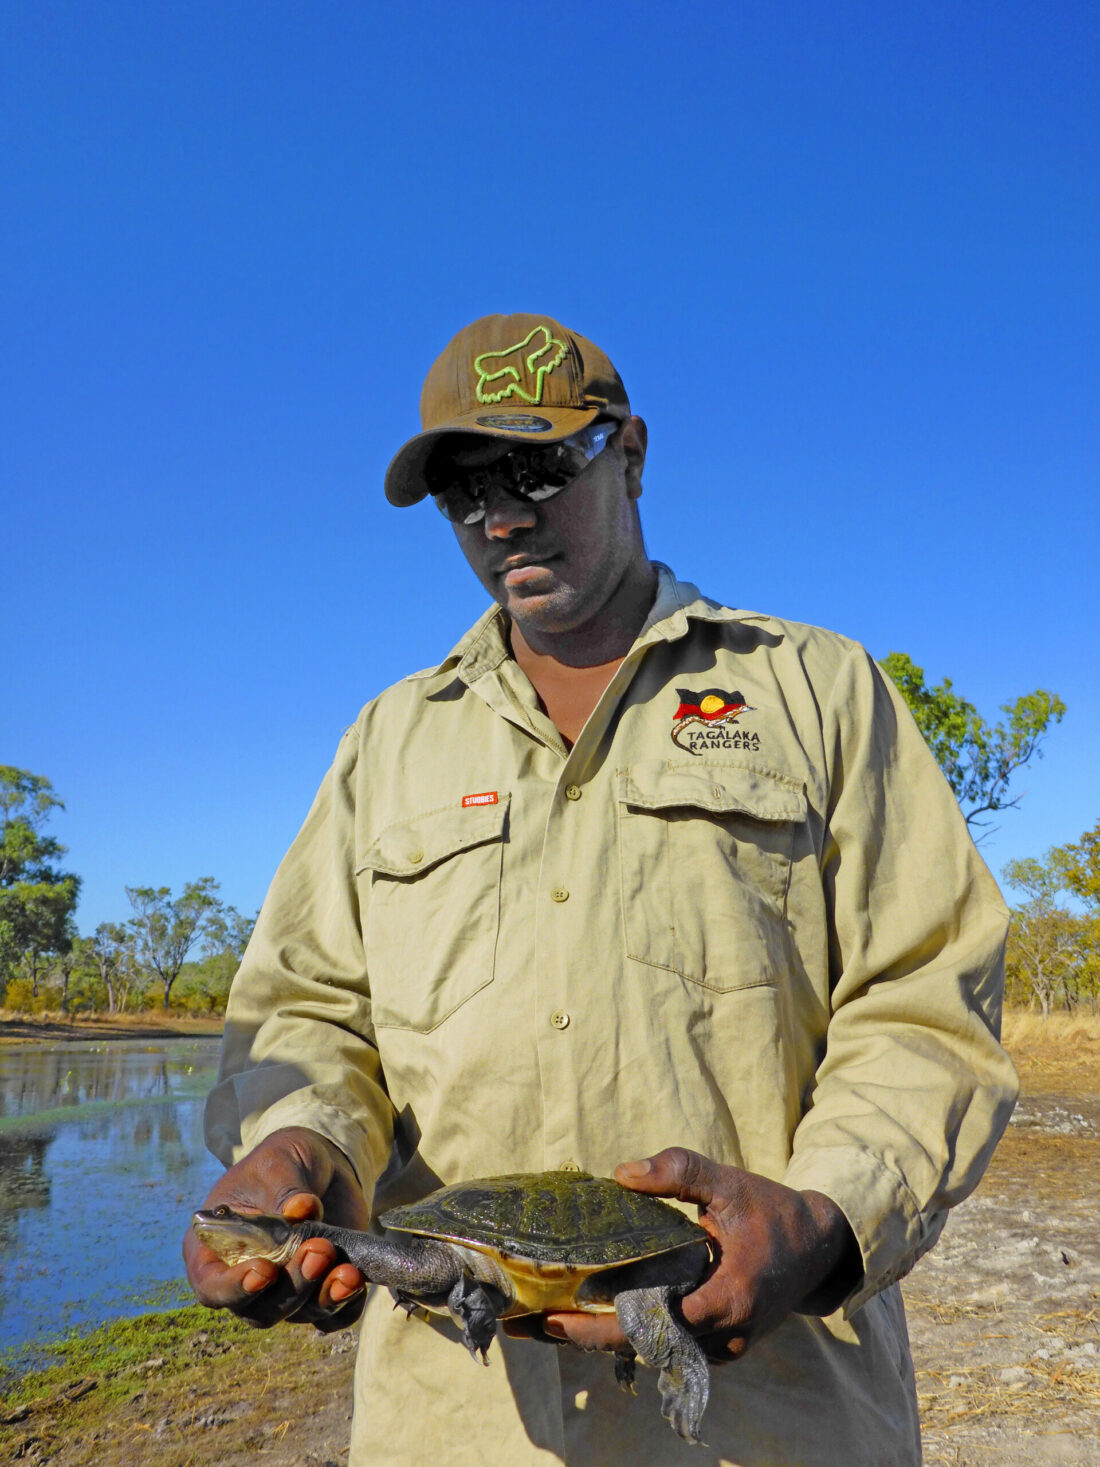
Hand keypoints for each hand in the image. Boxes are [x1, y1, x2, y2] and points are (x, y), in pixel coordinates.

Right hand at [182, 1126, 370, 1332]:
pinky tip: (357, 1281)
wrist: (318, 1166)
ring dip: (324, 1296)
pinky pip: (332, 1317)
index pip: (213, 1287)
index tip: (264, 1271)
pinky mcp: (318, 1289)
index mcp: (214, 1250)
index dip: (235, 1289)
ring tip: (349, 1271)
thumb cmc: (280, 1161)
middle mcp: (245, 1279)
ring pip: (298, 1315)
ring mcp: (283, 1289)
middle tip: (319, 1249)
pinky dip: (346, 1306)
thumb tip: (302, 1209)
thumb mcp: (276, 1163)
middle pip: (260, 1310)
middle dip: (293, 1287)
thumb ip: (284, 1188)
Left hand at [505, 1148, 859, 1361]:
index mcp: (726, 1298)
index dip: (604, 1321)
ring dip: (599, 1339)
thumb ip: (679, 1172)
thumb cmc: (775, 1213)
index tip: (559, 1312)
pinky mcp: (716, 1345)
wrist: (821, 1250)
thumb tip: (621, 1174)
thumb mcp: (729, 1183)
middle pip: (641, 1345)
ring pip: (649, 1350)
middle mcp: (721, 1334)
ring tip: (541, 1323)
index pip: (654, 1321)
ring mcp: (720, 1347)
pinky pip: (664, 1346)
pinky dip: (626, 1334)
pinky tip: (586, 1318)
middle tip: (529, 1324)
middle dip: (583, 1338)